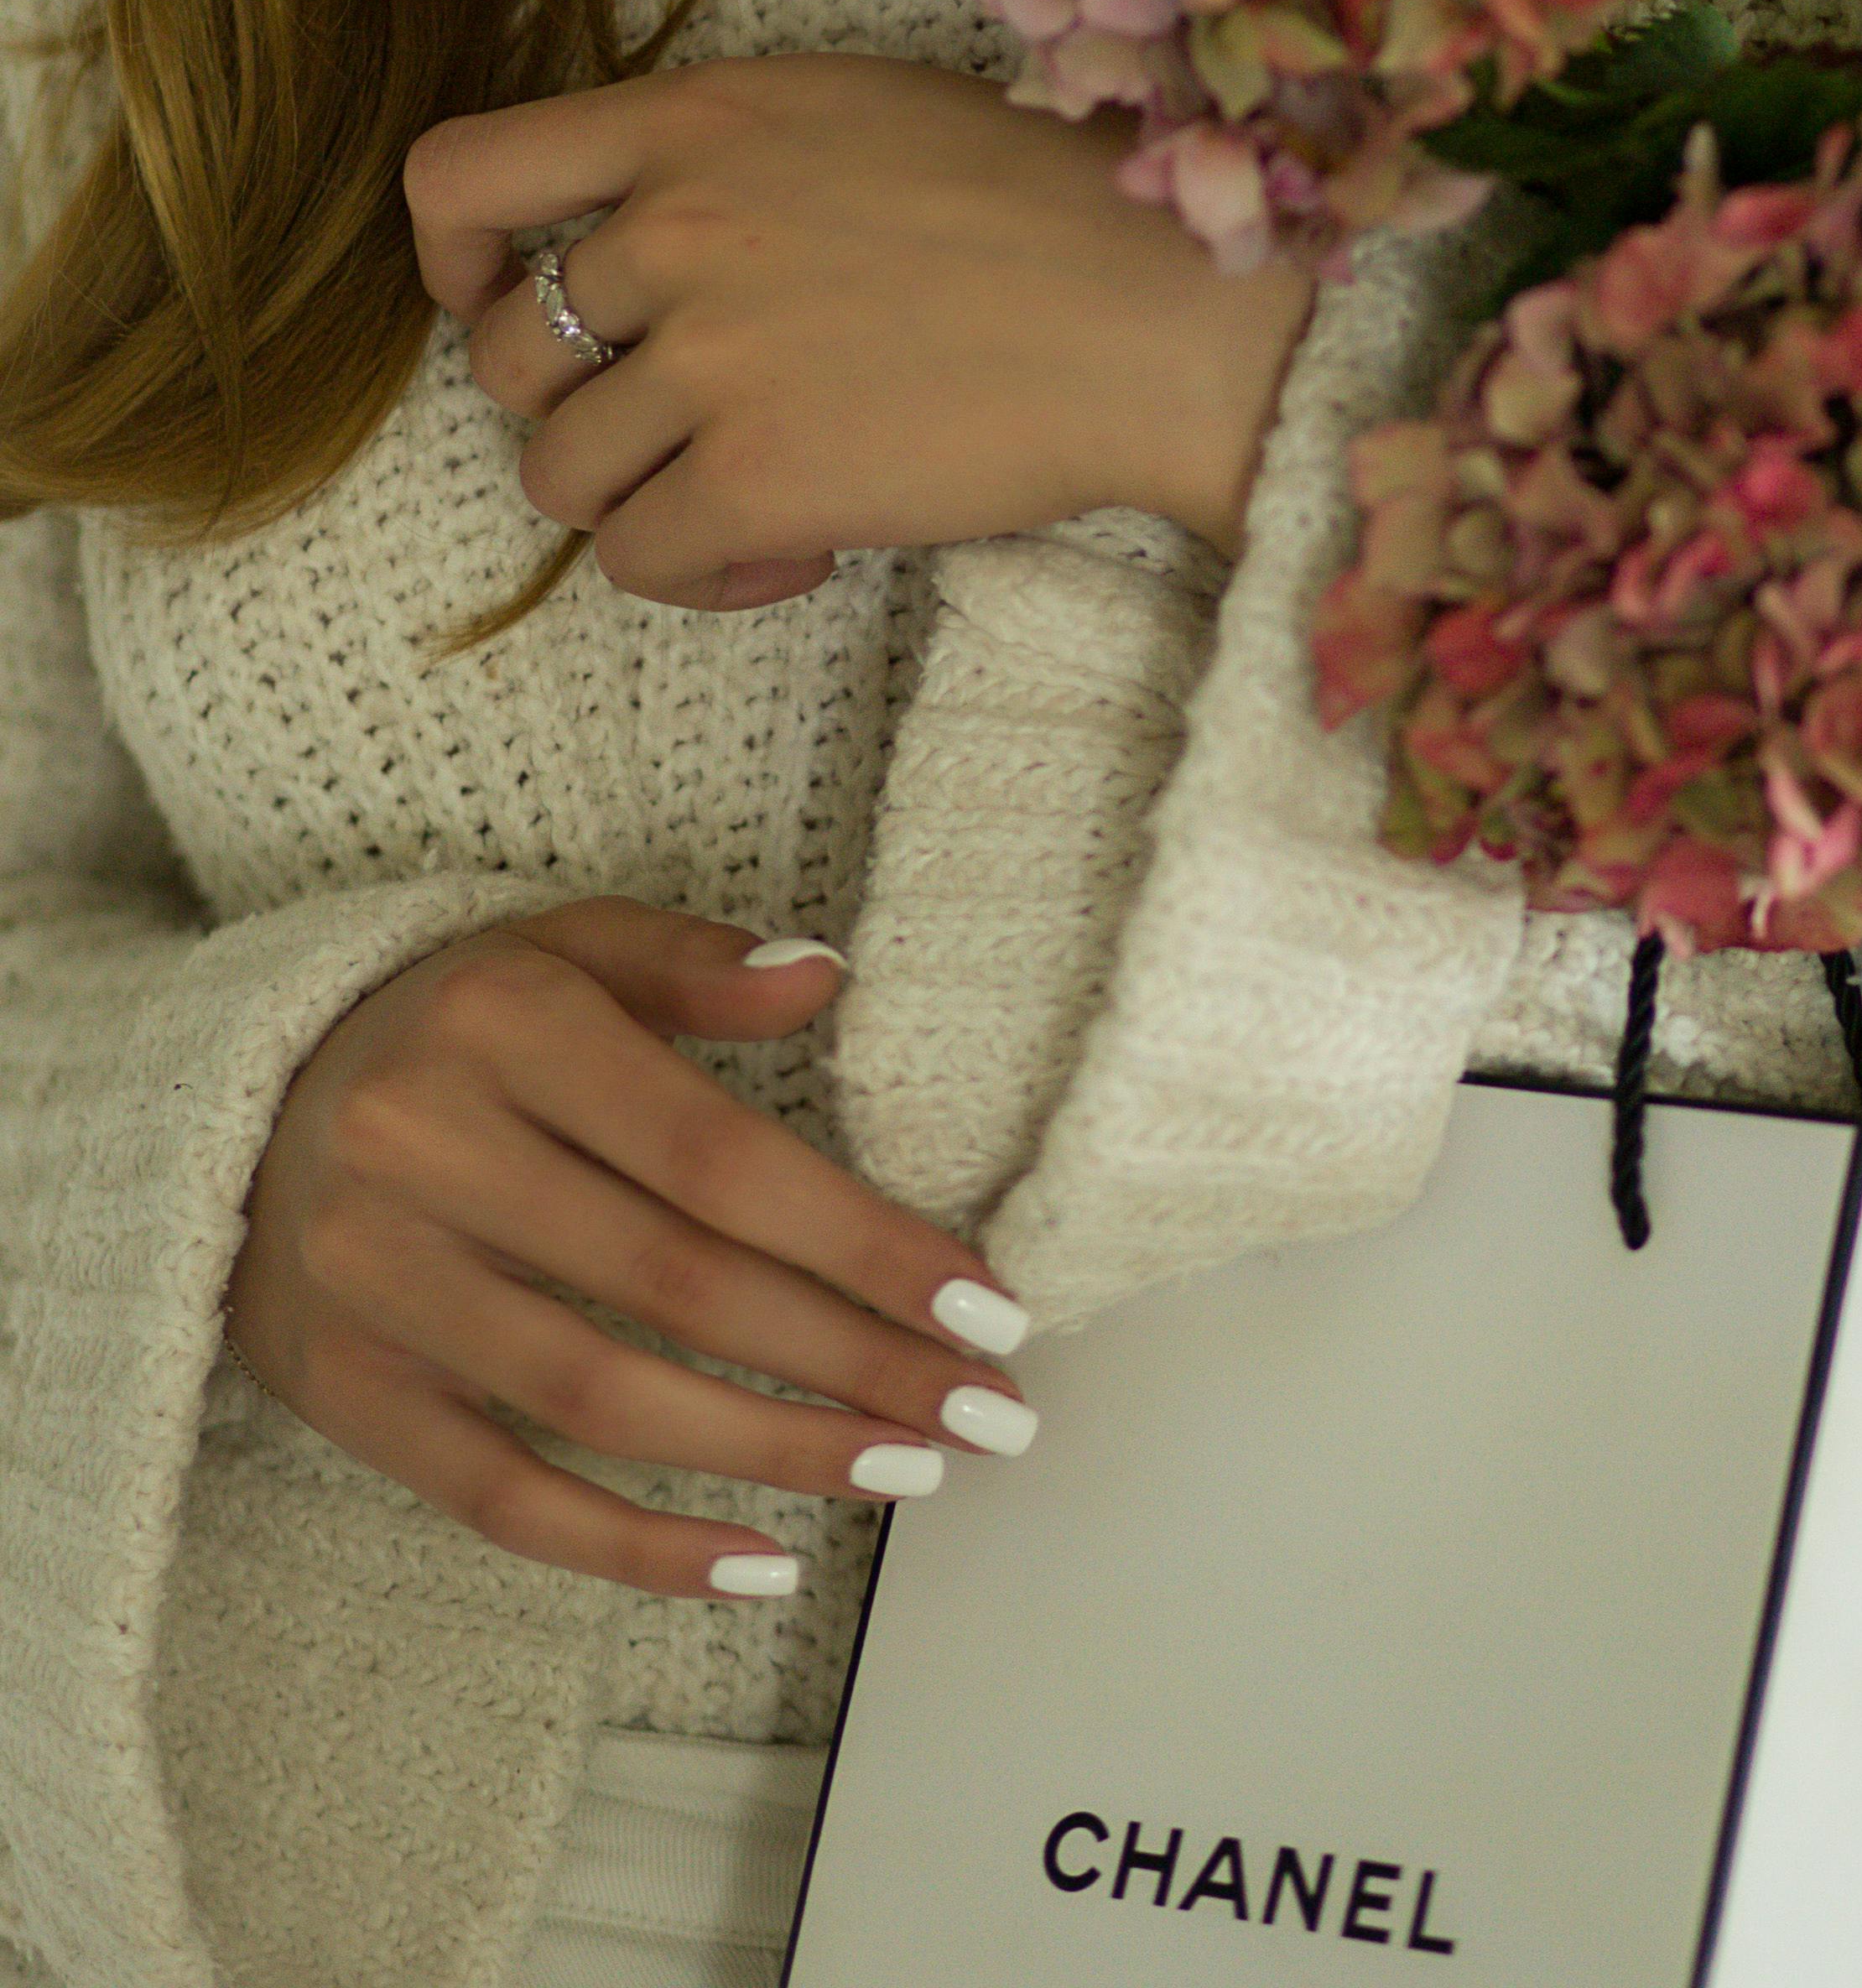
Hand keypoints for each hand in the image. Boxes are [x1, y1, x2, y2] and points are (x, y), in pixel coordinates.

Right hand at [220, 902, 1039, 1598]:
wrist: (230, 1104)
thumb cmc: (449, 1023)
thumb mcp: (561, 947)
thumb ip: (692, 964)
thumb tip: (827, 974)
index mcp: (504, 1026)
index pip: (714, 1156)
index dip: (858, 1239)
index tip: (982, 1303)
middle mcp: (427, 1154)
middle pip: (676, 1287)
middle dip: (851, 1361)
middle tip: (982, 1412)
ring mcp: (379, 1286)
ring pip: (603, 1402)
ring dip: (772, 1453)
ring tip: (905, 1472)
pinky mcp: (347, 1394)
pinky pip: (503, 1498)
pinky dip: (635, 1548)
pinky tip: (758, 1563)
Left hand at [405, 53, 1316, 609]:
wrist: (1155, 308)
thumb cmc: (1040, 203)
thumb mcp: (854, 110)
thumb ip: (727, 156)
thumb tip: (642, 235)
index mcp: (694, 120)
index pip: (460, 173)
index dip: (451, 256)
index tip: (495, 296)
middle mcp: (675, 229)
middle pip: (505, 354)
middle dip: (574, 403)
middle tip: (679, 422)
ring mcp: (707, 358)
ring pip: (558, 471)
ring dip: (635, 499)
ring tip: (743, 497)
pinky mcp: (754, 479)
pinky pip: (639, 557)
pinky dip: (699, 574)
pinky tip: (793, 551)